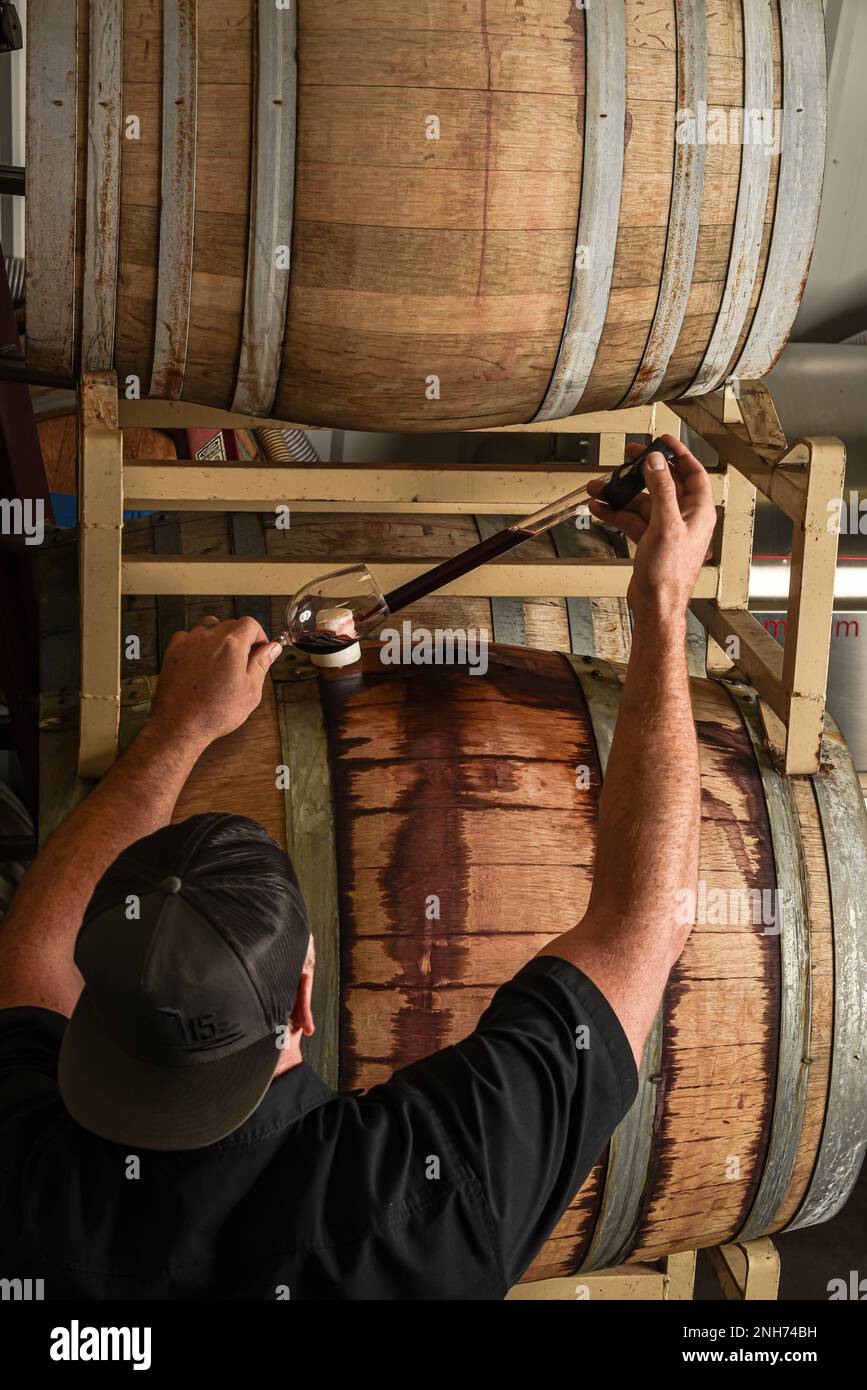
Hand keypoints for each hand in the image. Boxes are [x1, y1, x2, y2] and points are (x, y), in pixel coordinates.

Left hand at [150, 616, 282, 749]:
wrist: (180, 725)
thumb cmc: (215, 713)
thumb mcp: (250, 691)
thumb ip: (262, 663)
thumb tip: (273, 648)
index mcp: (232, 645)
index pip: (250, 623)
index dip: (258, 635)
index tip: (258, 648)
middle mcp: (209, 637)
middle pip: (230, 625)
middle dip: (239, 639)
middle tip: (241, 662)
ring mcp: (189, 642)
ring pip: (210, 630)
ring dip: (218, 641)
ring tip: (219, 666)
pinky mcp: (174, 650)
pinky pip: (190, 638)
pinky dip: (198, 646)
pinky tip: (201, 667)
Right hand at [586, 434, 716, 626]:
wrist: (655, 605)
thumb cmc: (669, 574)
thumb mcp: (665, 525)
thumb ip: (661, 490)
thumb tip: (656, 462)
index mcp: (698, 512)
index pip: (692, 473)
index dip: (678, 454)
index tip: (664, 440)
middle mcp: (684, 519)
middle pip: (664, 484)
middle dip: (643, 471)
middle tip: (627, 457)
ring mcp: (666, 530)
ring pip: (643, 502)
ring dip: (622, 494)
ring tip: (601, 487)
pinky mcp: (649, 541)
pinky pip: (632, 520)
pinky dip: (617, 513)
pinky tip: (600, 507)